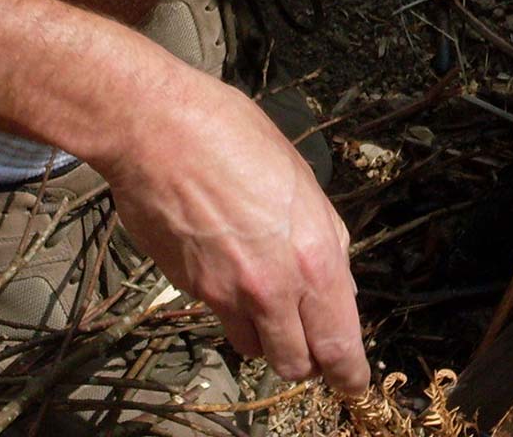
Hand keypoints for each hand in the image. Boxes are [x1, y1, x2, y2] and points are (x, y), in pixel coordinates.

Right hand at [98, 68, 368, 392]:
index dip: (349, 372)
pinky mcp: (190, 289)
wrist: (160, 131)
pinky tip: (231, 276)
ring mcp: (228, 292)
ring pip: (256, 349)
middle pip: (297, 363)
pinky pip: (221, 319)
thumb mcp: (303, 182)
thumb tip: (336, 278)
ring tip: (269, 308)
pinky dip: (231, 313)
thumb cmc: (235, 138)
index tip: (352, 382)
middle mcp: (274, 286)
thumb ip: (325, 238)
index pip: (338, 342)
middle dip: (307, 360)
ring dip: (267, 339)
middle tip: (310, 343)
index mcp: (315, 255)